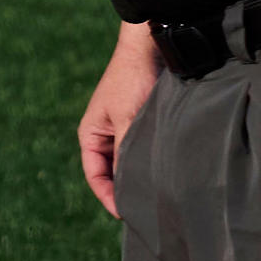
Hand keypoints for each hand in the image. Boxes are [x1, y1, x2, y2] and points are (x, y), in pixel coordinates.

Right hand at [77, 24, 157, 217]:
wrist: (151, 45)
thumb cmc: (133, 80)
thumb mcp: (128, 121)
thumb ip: (126, 155)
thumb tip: (132, 188)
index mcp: (91, 135)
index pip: (95, 176)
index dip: (108, 197)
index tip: (127, 215)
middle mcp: (106, 134)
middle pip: (112, 172)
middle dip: (126, 190)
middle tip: (147, 210)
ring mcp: (126, 128)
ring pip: (131, 161)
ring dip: (142, 175)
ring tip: (159, 194)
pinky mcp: (145, 121)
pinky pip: (145, 149)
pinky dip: (153, 161)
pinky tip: (170, 171)